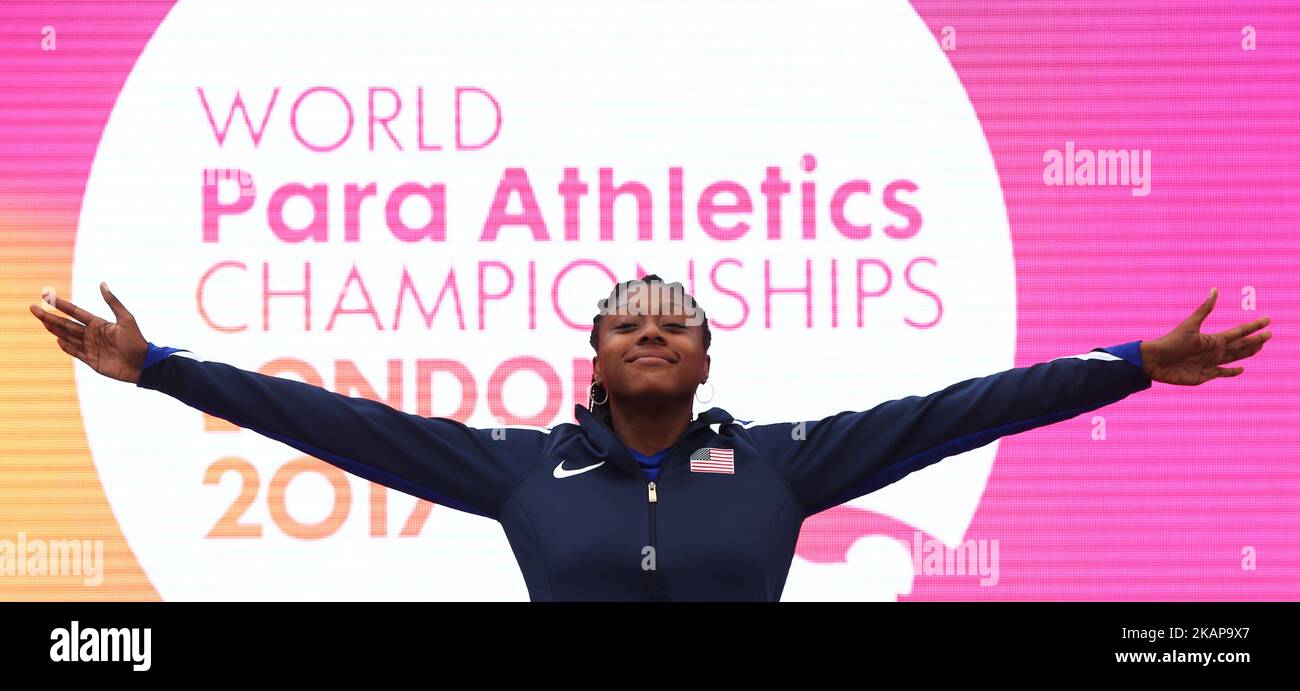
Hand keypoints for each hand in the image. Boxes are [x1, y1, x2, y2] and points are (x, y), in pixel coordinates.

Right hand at [29, 282, 147, 383]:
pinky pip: (75, 352)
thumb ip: (113, 302)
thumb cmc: (136, 341)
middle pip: (66, 324)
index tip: (46, 296)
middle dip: (49, 317)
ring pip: (67, 337)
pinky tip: (56, 340)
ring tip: (41, 320)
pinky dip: (65, 346)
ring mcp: (91, 347)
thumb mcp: (126, 319)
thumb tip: (102, 283)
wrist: (142, 365)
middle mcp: (92, 334)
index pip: (74, 312)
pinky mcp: (91, 360)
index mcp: (99, 323)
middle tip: (33, 308)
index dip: (60, 304)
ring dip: (54, 329)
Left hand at [1140, 288, 1271, 385]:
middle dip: (1255, 340)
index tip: (1267, 320)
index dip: (1253, 327)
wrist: (1155, 361)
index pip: (1238, 332)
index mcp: (1212, 339)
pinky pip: (1222, 373)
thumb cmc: (1170, 342)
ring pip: (1234, 357)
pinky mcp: (1204, 376)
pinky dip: (1232, 372)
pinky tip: (1241, 369)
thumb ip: (1205, 309)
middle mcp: (1214, 351)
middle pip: (1240, 346)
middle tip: (1269, 334)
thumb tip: (1214, 289)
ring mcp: (1210, 363)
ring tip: (1260, 347)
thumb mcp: (1190, 325)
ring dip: (1248, 353)